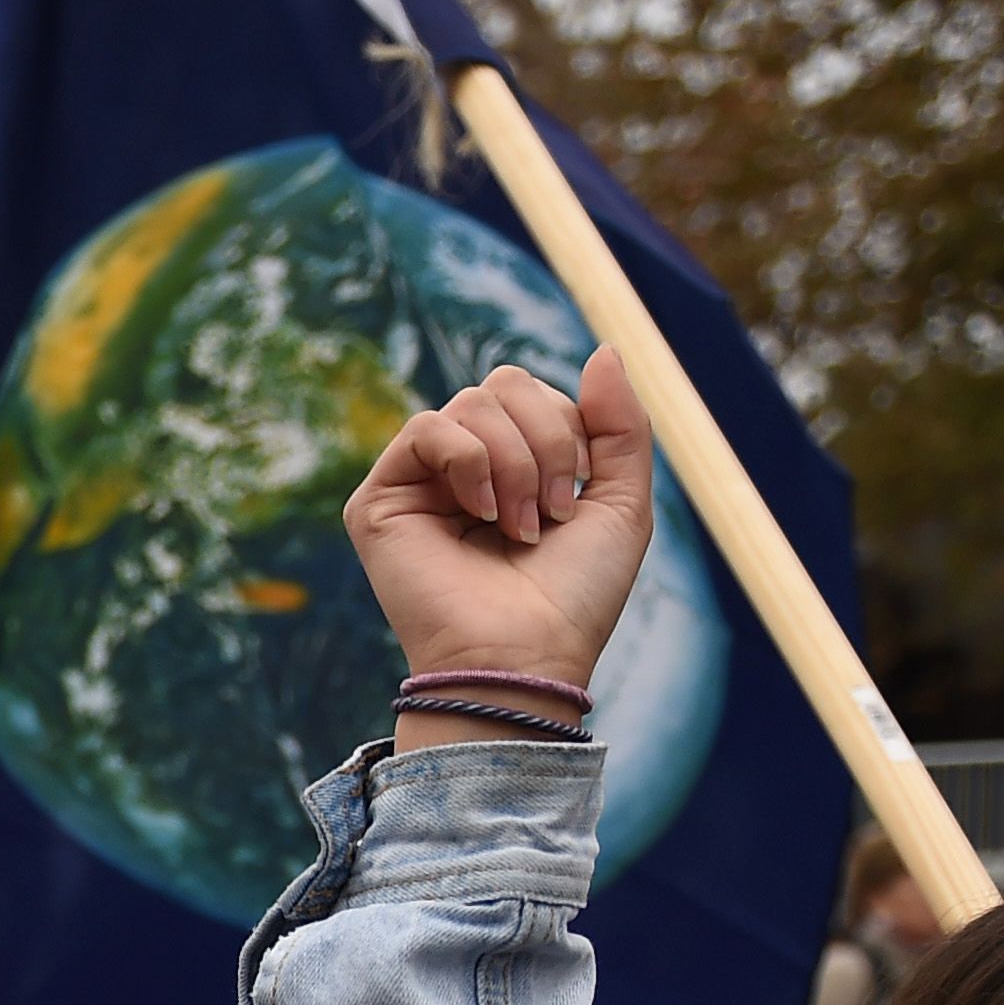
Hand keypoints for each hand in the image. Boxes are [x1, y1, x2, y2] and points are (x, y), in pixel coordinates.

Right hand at [341, 347, 656, 700]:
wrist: (526, 655)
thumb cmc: (573, 597)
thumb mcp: (622, 500)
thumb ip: (620, 425)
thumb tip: (603, 349)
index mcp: (512, 467)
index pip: (534, 393)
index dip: (568, 427)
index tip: (574, 501)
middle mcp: (463, 471)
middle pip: (501, 385)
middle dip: (544, 438)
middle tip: (549, 513)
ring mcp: (420, 485)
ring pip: (469, 404)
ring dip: (513, 460)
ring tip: (516, 525)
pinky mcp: (381, 502)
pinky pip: (426, 429)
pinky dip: (467, 458)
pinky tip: (479, 510)